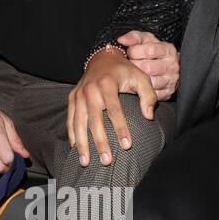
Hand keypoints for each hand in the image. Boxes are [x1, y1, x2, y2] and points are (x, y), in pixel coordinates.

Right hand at [67, 50, 156, 165]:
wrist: (102, 57)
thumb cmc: (124, 71)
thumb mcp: (141, 77)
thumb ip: (148, 96)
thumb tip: (149, 116)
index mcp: (107, 84)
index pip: (114, 110)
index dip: (120, 128)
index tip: (126, 145)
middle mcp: (90, 90)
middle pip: (94, 120)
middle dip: (99, 142)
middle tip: (106, 160)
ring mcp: (78, 95)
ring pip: (78, 123)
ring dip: (82, 144)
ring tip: (86, 162)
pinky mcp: (72, 98)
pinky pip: (70, 120)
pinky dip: (72, 135)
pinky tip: (76, 149)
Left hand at [116, 30, 178, 99]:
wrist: (167, 65)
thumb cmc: (154, 51)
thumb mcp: (146, 40)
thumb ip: (134, 37)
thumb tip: (121, 40)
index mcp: (168, 50)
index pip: (150, 50)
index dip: (135, 51)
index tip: (130, 52)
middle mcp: (172, 65)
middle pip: (148, 67)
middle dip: (134, 66)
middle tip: (129, 64)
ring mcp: (171, 80)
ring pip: (150, 82)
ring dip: (137, 78)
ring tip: (132, 74)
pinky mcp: (168, 92)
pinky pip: (151, 93)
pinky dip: (141, 90)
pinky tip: (137, 84)